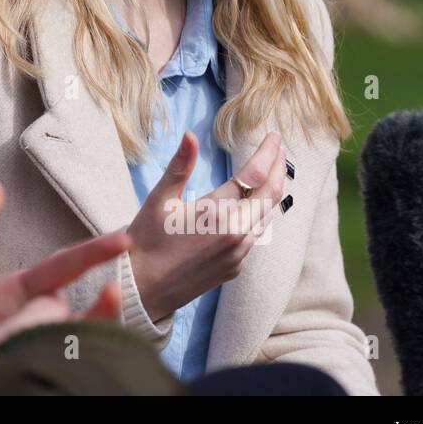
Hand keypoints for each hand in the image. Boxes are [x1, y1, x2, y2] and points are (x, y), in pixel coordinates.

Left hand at [0, 179, 130, 350]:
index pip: (55, 272)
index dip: (89, 254)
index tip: (122, 238)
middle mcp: (10, 328)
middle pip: (61, 310)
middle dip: (51, 304)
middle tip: (11, 309)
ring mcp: (7, 351)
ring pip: (49, 331)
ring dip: (29, 324)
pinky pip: (29, 352)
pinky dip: (27, 341)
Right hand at [126, 130, 286, 322]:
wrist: (142, 288)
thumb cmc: (145, 241)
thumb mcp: (159, 199)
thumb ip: (180, 166)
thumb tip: (190, 135)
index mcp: (217, 213)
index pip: (254, 175)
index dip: (267, 153)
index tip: (274, 136)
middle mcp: (235, 234)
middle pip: (270, 195)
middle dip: (278, 168)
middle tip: (280, 148)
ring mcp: (237, 253)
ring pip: (266, 216)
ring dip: (272, 191)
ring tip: (273, 171)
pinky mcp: (235, 267)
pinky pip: (255, 235)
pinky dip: (261, 214)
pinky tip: (255, 205)